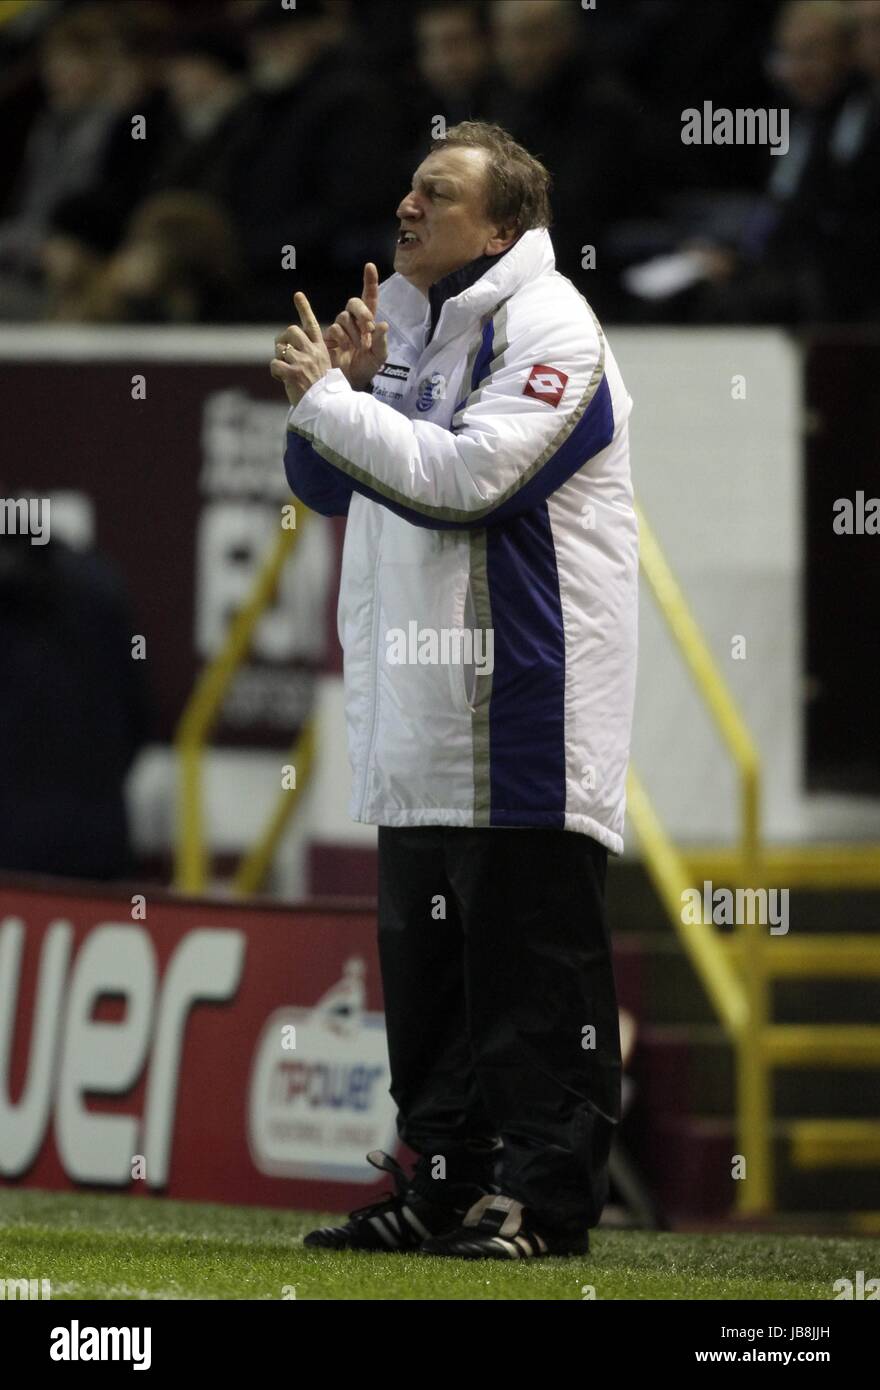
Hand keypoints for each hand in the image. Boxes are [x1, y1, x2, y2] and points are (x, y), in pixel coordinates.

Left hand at [271, 291, 332, 406]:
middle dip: (283, 339)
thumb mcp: (324, 368)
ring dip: (278, 357)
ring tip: (285, 371)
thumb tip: (290, 349)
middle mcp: (312, 352)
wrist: (328, 407)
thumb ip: (310, 356)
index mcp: (320, 349)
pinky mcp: (293, 373)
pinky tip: (282, 379)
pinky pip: (275, 364)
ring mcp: (302, 362)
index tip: (298, 295)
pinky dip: (275, 372)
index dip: (304, 308)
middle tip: (283, 352)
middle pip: (291, 331)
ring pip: (281, 348)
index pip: (311, 324)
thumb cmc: (325, 391)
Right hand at [323, 262, 388, 389]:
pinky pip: (334, 330)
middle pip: (353, 303)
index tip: (369, 266)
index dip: (369, 281)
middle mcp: (354, 321)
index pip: (369, 298)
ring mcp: (340, 328)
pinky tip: (344, 350)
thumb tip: (383, 325)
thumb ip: (381, 342)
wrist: (350, 382)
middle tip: (368, 327)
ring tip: (357, 348)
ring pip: (343, 318)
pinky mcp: (328, 336)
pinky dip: (341, 340)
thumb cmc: (366, 368)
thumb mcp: (379, 357)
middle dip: (362, 313)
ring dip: (353, 333)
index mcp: (368, 322)